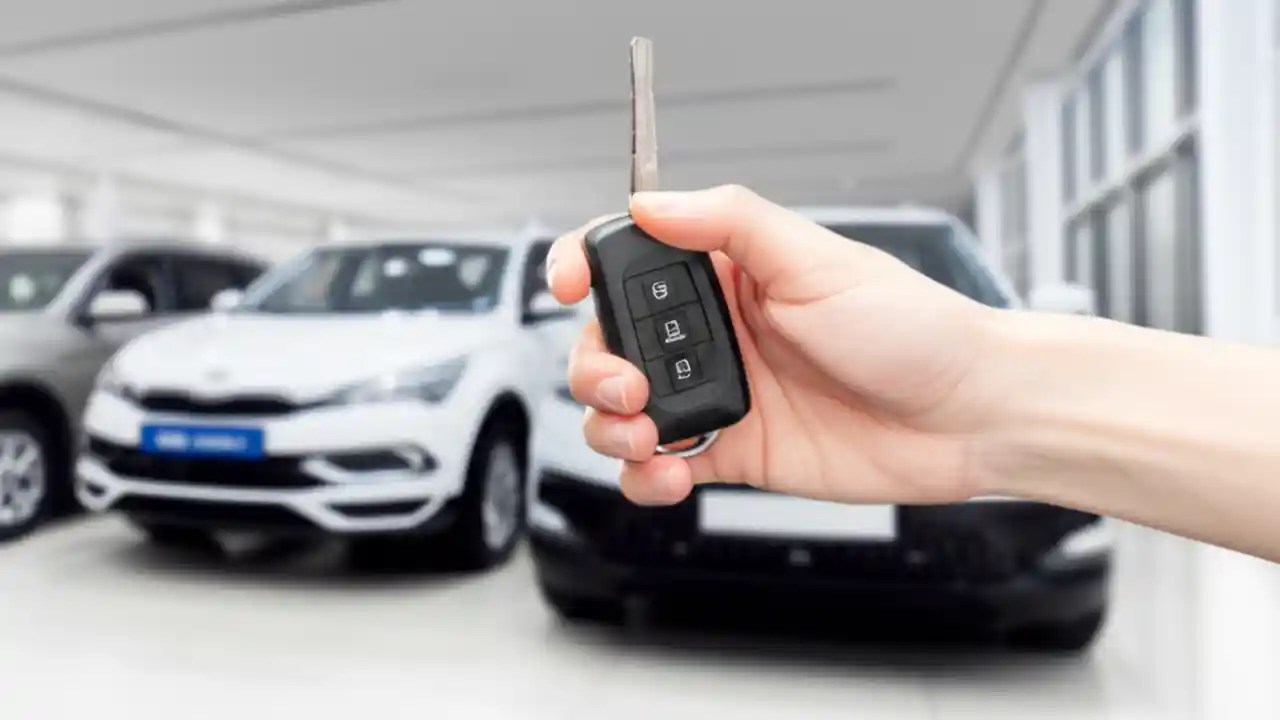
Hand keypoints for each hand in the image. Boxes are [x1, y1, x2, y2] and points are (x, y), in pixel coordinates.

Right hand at [547, 186, 1001, 506]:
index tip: (566, 286)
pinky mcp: (735, 452)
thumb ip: (729, 223)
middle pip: (611, 343)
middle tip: (625, 387)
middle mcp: (716, 332)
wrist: (968, 415)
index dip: (582, 267)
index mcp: (729, 274)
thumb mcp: (819, 259)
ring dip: (609, 427)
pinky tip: (667, 474)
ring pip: (623, 411)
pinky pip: (662, 467)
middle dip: (595, 367)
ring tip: (643, 435)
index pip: (631, 258)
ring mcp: (722, 394)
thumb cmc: (912, 328)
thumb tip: (648, 201)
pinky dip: (645, 477)